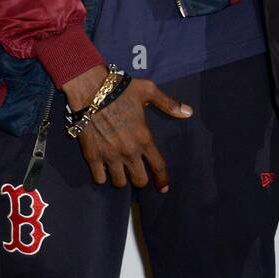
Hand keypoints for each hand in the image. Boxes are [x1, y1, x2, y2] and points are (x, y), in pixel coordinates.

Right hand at [61, 65, 191, 191]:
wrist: (90, 90)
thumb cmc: (121, 89)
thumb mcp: (149, 91)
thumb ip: (168, 104)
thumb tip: (188, 112)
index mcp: (144, 138)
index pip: (158, 167)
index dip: (162, 180)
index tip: (164, 188)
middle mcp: (128, 151)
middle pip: (139, 180)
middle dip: (141, 179)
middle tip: (138, 173)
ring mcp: (109, 156)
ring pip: (119, 183)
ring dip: (122, 178)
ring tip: (121, 170)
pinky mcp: (92, 156)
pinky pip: (99, 178)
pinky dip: (103, 176)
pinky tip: (105, 169)